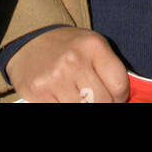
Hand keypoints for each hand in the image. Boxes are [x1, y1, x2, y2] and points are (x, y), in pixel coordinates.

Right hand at [5, 28, 128, 103]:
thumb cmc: (68, 47)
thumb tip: (121, 100)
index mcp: (93, 46)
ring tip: (78, 97)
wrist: (30, 40)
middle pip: (102, 102)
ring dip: (82, 106)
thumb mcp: (92, 47)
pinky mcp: (38, 92)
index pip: (120, 86)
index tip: (114, 98)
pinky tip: (62, 98)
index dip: (119, 98)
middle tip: (94, 99)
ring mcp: (55, 78)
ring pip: (81, 109)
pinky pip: (60, 111)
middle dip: (102, 104)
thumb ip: (108, 69)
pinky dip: (64, 107)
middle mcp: (74, 60)